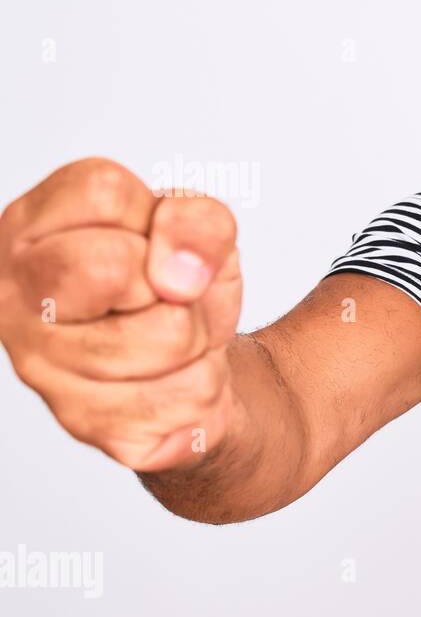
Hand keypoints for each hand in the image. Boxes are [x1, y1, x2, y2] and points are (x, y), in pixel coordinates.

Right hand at [0, 158, 241, 471]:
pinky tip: (174, 381)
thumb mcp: (201, 231)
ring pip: (166, 336)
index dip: (158, 218)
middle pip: (112, 265)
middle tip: (167, 297)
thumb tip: (178, 274)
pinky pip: (185, 396)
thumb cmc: (181, 285)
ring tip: (175, 340)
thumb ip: (198, 222)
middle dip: (172, 278)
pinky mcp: (88, 426)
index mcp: (30, 228)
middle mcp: (15, 297)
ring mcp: (42, 367)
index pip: (102, 191)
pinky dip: (204, 384)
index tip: (155, 242)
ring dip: (199, 338)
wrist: (196, 366)